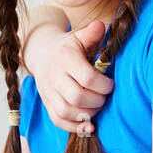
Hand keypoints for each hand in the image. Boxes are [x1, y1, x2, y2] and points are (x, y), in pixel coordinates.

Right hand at [32, 16, 112, 134]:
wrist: (42, 52)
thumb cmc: (69, 46)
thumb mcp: (79, 36)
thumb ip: (91, 34)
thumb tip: (100, 26)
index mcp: (65, 58)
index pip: (87, 78)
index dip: (104, 85)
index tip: (111, 84)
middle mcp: (54, 76)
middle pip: (77, 97)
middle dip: (97, 101)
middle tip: (105, 97)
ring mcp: (48, 91)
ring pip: (67, 111)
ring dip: (87, 114)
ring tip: (97, 107)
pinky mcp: (46, 103)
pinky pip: (58, 120)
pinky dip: (74, 127)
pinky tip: (90, 126)